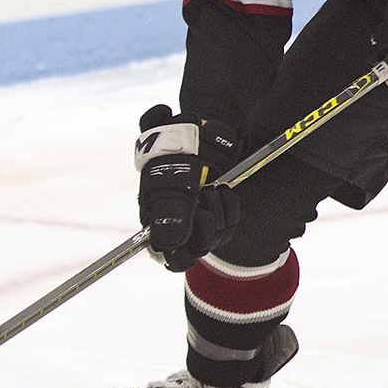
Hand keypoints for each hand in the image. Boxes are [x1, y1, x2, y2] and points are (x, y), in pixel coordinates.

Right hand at [134, 105, 240, 271]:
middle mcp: (178, 220)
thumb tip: (167, 248)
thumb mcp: (169, 183)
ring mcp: (198, 214)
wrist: (196, 131)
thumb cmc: (175, 154)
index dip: (178, 257)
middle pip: (197, 247)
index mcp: (157, 218)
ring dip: (219, 211)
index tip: (187, 254)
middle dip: (205, 224)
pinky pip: (229, 223)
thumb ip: (169, 217)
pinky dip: (229, 206)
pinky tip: (222, 189)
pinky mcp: (217, 207)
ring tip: (211, 187)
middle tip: (203, 196)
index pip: (167, 255)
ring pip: (216, 236)